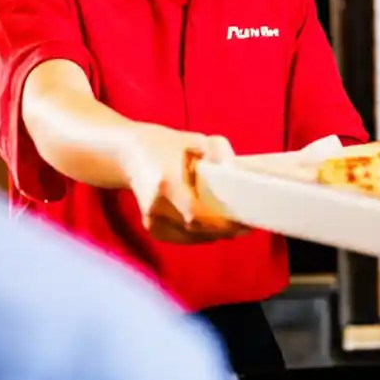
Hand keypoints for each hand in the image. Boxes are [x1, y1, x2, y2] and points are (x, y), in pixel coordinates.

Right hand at [122, 124, 248, 244]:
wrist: (132, 153)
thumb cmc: (169, 145)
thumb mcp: (198, 140)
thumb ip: (220, 154)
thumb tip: (238, 175)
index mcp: (166, 183)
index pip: (196, 214)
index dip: (222, 223)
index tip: (245, 221)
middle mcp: (156, 206)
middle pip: (197, 229)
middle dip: (225, 229)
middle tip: (247, 224)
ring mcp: (151, 220)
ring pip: (193, 237)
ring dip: (216, 233)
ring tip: (234, 222)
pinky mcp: (153, 228)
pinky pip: (185, 238)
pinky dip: (202, 234)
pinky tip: (213, 224)